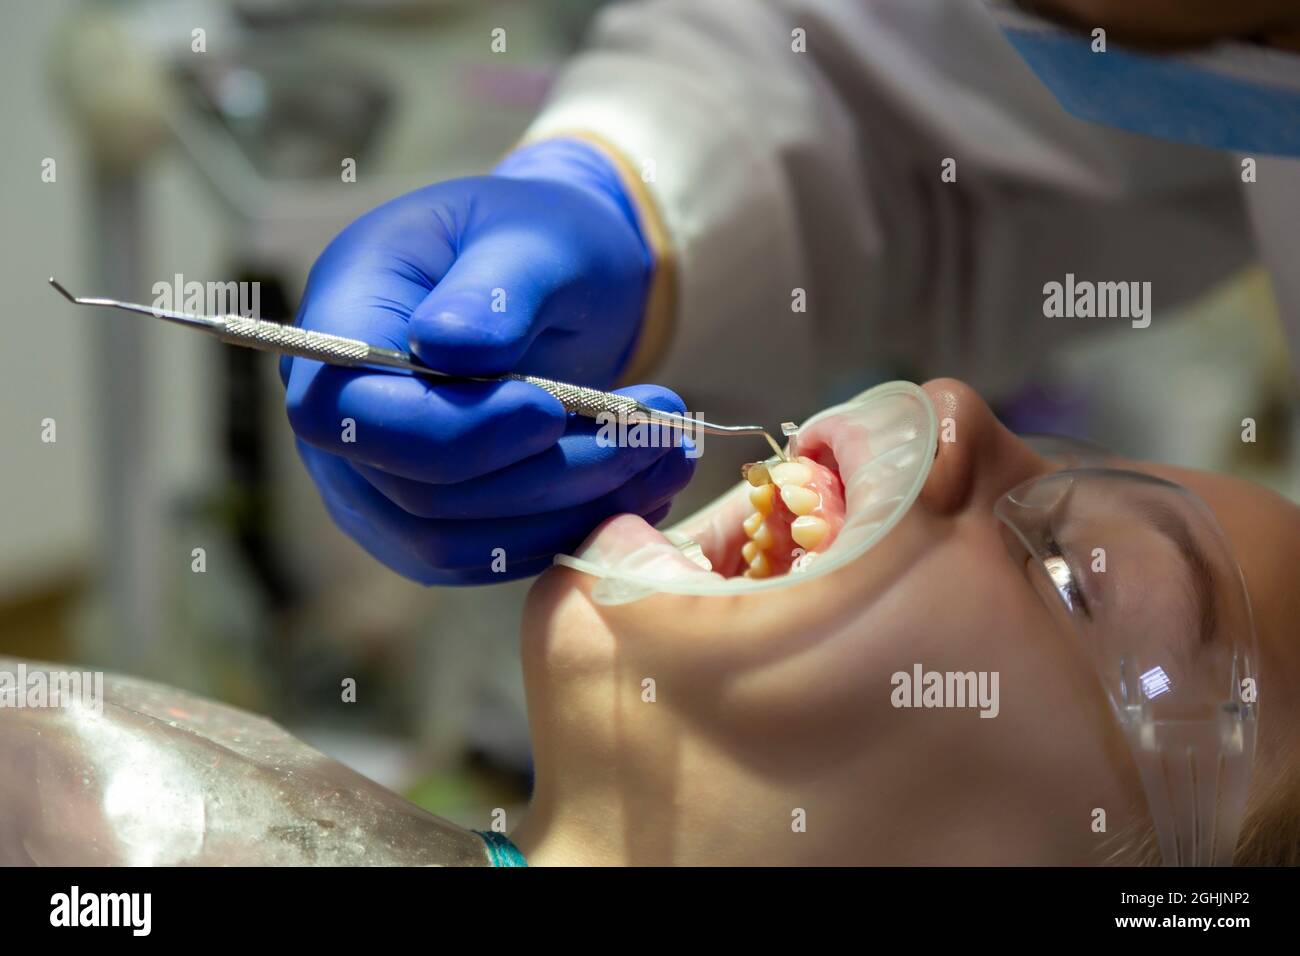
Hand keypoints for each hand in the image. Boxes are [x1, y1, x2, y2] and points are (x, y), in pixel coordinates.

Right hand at [282, 139, 694, 583]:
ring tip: (666, 449)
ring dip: (572, 508)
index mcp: (344, 317)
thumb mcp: (533, 237)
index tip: (550, 409)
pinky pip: (490, 556)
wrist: (557, 281)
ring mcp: (377, 481)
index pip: (348, 415)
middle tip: (649, 427)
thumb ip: (495, 289)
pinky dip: (572, 528)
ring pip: (457, 541)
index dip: (448, 432)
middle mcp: (343, 414)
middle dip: (544, 473)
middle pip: (415, 491)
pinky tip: (643, 484)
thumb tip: (444, 346)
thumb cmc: (539, 239)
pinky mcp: (431, 525)